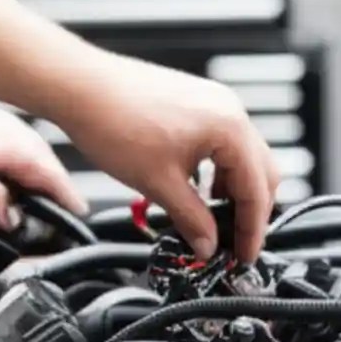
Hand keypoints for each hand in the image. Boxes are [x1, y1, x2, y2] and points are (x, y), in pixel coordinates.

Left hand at [50, 52, 278, 261]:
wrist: (80, 87)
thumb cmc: (113, 121)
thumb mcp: (159, 184)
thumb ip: (191, 220)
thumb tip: (207, 245)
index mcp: (229, 127)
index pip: (257, 189)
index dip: (252, 229)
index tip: (244, 255)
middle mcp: (228, 109)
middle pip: (260, 171)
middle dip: (249, 210)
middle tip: (233, 242)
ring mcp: (213, 103)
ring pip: (241, 157)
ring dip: (232, 190)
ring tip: (210, 220)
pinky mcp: (195, 102)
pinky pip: (222, 142)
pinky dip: (216, 171)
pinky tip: (196, 190)